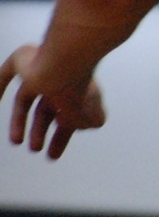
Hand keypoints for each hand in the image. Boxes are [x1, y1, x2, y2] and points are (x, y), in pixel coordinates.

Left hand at [0, 45, 105, 159]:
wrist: (64, 65)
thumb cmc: (78, 87)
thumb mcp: (91, 114)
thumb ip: (92, 120)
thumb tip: (88, 124)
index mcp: (77, 93)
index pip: (67, 118)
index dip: (60, 136)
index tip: (53, 154)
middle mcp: (59, 83)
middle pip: (45, 110)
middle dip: (40, 132)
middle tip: (36, 149)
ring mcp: (40, 72)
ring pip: (26, 98)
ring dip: (20, 122)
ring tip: (17, 142)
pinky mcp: (22, 62)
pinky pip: (7, 74)